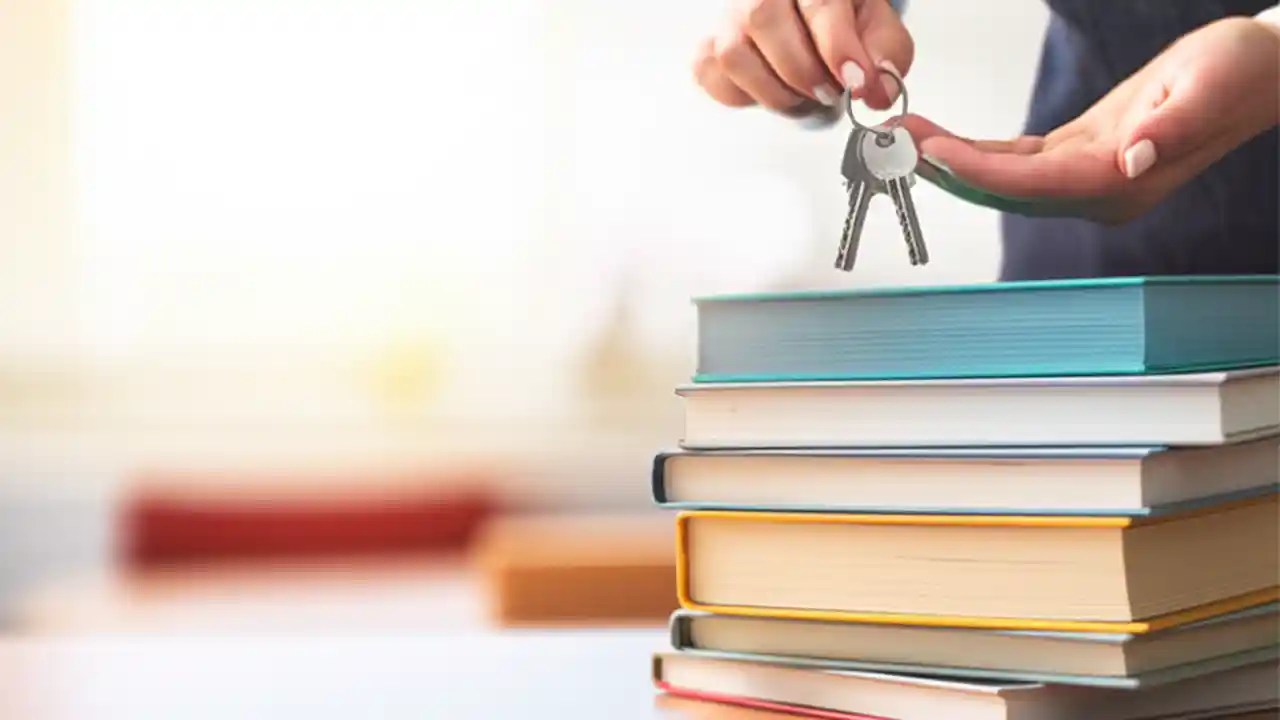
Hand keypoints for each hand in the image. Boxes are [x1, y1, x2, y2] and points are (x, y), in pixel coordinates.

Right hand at [692, 0, 913, 115]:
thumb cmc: (844, 22)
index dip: (839, 48)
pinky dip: (740, 96)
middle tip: (829, 93)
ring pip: (732, 52)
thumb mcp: (878, 31)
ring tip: (801, 96)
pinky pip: (709, 73)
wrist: (816, 22)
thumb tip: (879, 89)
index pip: (819, 1)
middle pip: (763, 19)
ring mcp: (731, 15)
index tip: (856, 83)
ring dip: (773, 90)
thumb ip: (887, 56)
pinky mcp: (711, 44)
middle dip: (802, 72)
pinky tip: (768, 91)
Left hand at [907, 17, 1279, 223]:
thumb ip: (1170, 126)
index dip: (980, 170)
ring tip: (908, 139)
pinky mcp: (1082, 156)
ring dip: (956, 163)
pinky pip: (1019, 164)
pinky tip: (944, 143)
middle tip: (899, 146)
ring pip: (1007, 180)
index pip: (1034, 183)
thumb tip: (1133, 157)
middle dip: (951, 171)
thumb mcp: (1208, 86)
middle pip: (1009, 190)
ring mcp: (1089, 178)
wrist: (1259, 70)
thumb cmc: (1238, 73)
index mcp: (1123, 180)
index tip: (935, 153)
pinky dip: (980, 154)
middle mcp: (1101, 190)